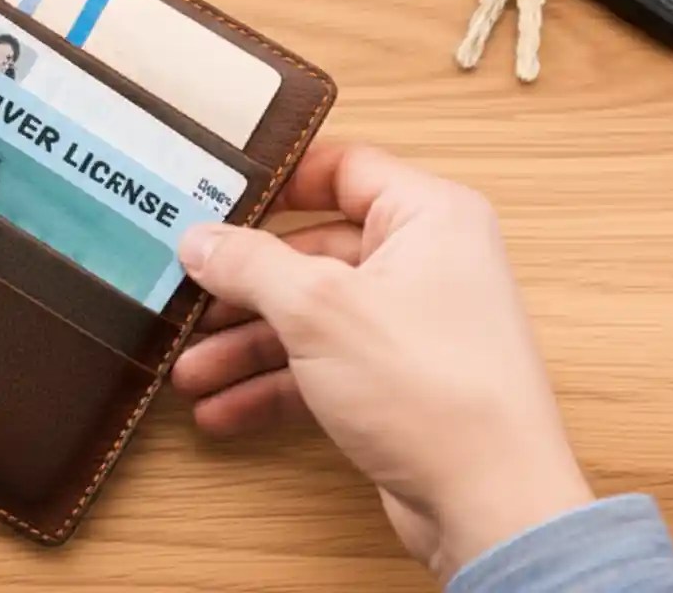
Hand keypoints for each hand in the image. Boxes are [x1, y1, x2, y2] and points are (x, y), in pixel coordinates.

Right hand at [172, 144, 592, 581]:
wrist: (488, 502)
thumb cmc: (432, 388)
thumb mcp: (320, 309)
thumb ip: (251, 265)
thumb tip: (202, 241)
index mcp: (428, 216)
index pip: (343, 169)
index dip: (278, 181)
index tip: (217, 199)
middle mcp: (426, 263)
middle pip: (314, 253)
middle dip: (243, 286)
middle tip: (184, 298)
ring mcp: (412, 326)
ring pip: (312, 318)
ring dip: (247, 346)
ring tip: (189, 371)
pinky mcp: (399, 383)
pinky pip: (323, 368)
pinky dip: (274, 386)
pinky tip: (222, 410)